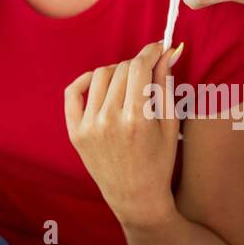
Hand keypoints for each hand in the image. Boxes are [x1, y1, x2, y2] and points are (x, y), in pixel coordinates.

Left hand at [64, 40, 180, 227]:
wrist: (135, 197)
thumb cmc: (159, 162)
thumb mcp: (171, 124)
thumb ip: (167, 85)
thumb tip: (168, 52)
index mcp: (137, 119)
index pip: (139, 67)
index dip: (150, 51)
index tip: (158, 47)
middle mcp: (110, 120)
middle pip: (122, 69)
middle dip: (138, 63)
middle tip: (147, 68)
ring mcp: (89, 126)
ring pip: (100, 75)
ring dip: (117, 70)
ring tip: (128, 81)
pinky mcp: (75, 132)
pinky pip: (73, 92)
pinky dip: (85, 79)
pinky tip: (99, 81)